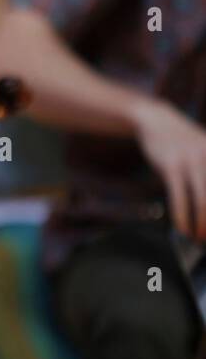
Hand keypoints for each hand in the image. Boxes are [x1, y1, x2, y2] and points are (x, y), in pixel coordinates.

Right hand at [132, 99, 205, 240]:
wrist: (157, 121)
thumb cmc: (184, 144)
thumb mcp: (205, 155)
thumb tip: (205, 213)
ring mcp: (193, 161)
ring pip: (203, 200)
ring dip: (201, 224)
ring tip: (198, 238)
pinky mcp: (172, 165)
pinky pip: (179, 197)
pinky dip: (181, 216)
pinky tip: (181, 228)